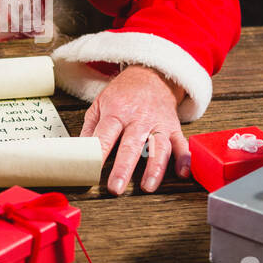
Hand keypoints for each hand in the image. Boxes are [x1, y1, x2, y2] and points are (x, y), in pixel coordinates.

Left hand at [80, 65, 190, 194]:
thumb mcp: (99, 104)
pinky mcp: (174, 127)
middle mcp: (138, 118)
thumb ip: (89, 130)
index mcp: (117, 112)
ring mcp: (158, 123)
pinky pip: (181, 144)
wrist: (151, 74)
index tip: (92, 172)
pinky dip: (184, 159)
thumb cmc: (123, 93)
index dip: (98, 155)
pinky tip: (182, 173)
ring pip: (159, 147)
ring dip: (154, 168)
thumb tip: (78, 154)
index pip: (105, 136)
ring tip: (148, 186)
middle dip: (124, 168)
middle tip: (116, 187)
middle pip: (131, 145)